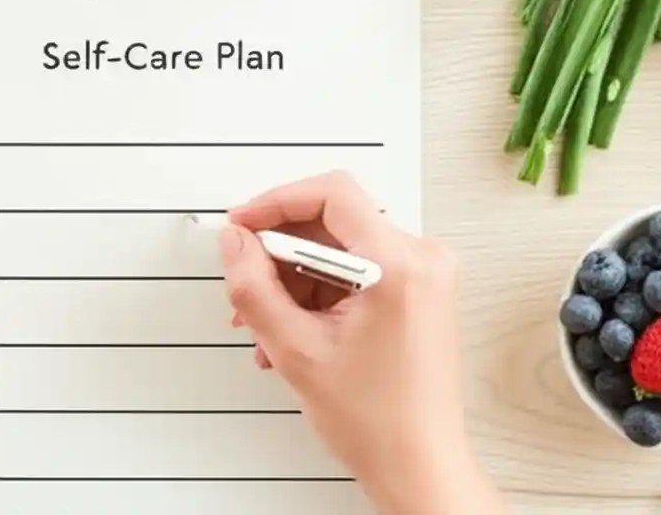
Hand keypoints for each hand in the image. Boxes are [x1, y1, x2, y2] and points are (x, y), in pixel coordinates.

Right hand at [220, 171, 505, 514]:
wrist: (419, 466)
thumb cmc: (380, 422)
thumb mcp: (296, 349)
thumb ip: (254, 287)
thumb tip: (236, 244)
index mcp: (399, 266)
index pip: (332, 194)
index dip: (277, 201)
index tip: (244, 223)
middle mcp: (422, 260)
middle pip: (333, 222)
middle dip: (280, 252)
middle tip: (246, 281)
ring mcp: (424, 276)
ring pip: (339, 249)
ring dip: (294, 279)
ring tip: (266, 324)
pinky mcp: (418, 293)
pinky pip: (356, 271)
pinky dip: (318, 293)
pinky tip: (292, 330)